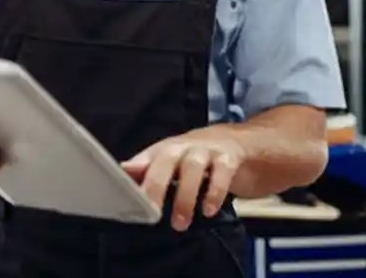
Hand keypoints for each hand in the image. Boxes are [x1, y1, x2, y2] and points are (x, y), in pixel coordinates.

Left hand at [121, 126, 244, 231]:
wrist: (242, 142)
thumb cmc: (199, 157)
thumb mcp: (173, 164)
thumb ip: (148, 171)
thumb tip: (123, 173)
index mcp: (165, 150)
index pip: (144, 160)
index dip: (134, 177)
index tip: (126, 198)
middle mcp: (183, 146)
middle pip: (165, 160)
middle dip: (156, 185)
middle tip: (151, 213)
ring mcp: (206, 150)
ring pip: (192, 167)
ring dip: (185, 195)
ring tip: (180, 223)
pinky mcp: (228, 157)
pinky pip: (222, 172)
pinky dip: (215, 192)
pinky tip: (208, 210)